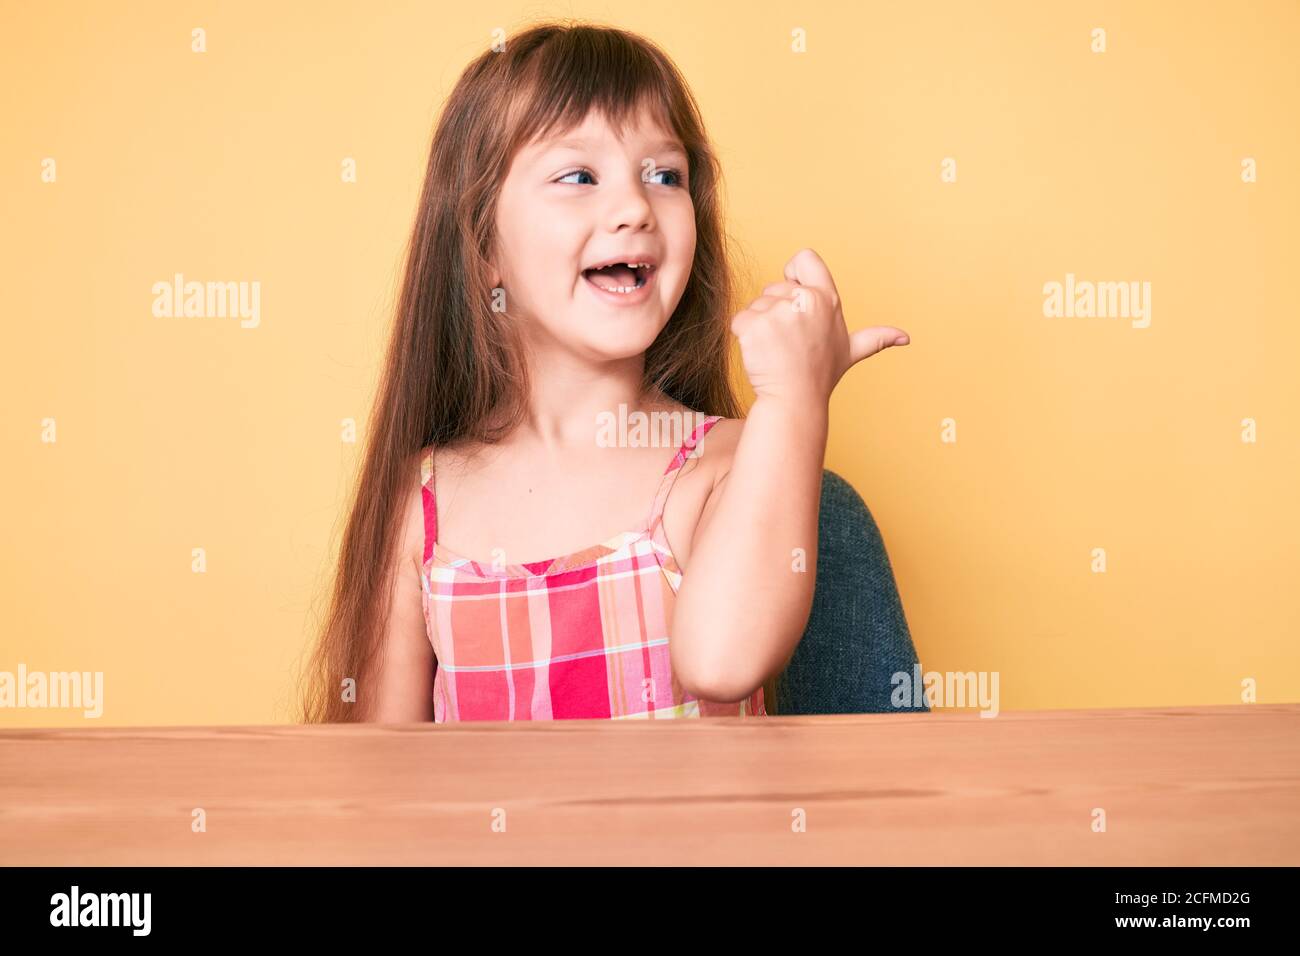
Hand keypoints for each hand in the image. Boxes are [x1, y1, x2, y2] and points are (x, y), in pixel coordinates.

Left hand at [730, 248, 908, 403]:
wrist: (794, 401)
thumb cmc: (819, 374)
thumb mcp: (850, 351)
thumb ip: (876, 339)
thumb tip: (905, 338)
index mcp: (826, 300)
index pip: (804, 259)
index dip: (793, 273)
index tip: (793, 296)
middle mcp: (805, 301)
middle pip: (773, 288)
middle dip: (774, 311)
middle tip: (789, 341)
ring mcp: (778, 313)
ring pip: (755, 306)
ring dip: (759, 327)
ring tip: (777, 350)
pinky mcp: (754, 326)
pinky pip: (740, 321)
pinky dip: (744, 336)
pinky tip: (761, 354)